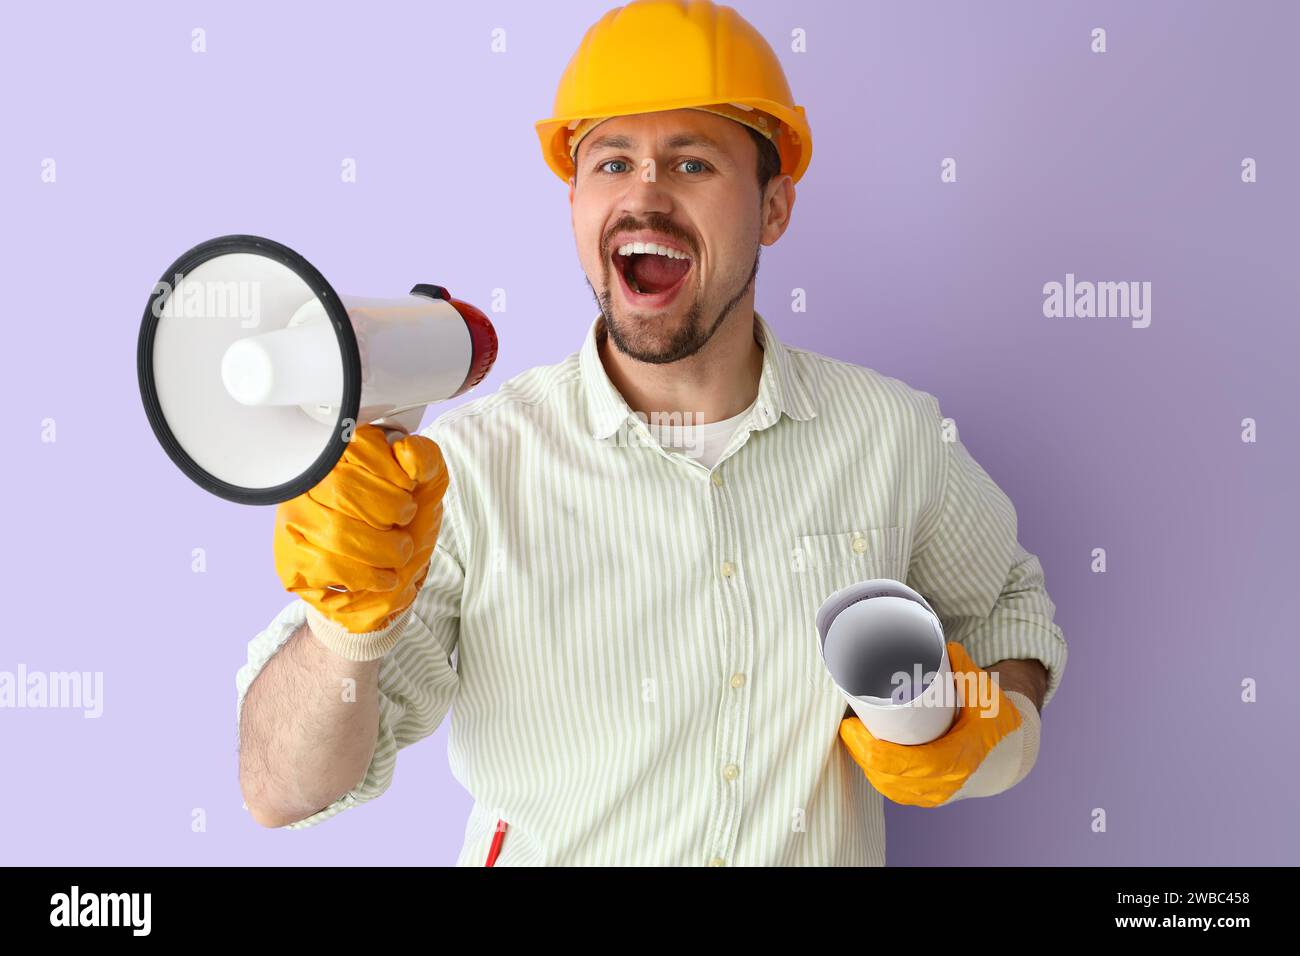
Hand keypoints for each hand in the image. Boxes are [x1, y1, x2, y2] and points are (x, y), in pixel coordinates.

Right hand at [273, 424, 448, 649]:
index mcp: (339, 451)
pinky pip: (325, 566)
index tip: (409, 490)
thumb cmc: (406, 516)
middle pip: (343, 489)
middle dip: (390, 512)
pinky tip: (382, 577)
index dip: (393, 473)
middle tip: (405, 523)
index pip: (358, 446)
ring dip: (383, 548)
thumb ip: (424, 457)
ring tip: (399, 553)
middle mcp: (307, 481)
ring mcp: (292, 519)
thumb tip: (404, 451)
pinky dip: (366, 575)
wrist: (397, 563)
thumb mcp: (428, 480)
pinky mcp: (289, 558)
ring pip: (335, 532)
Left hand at [838, 641, 1037, 806]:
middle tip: (848, 727)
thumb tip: (947, 648)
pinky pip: (895, 792)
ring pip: (890, 787)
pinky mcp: (926, 795)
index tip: (853, 727)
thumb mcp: (985, 692)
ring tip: (851, 737)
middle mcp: (946, 783)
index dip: (877, 751)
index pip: (913, 763)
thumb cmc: (991, 718)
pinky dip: (876, 775)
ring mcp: (935, 793)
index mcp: (960, 758)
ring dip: (866, 765)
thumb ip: (966, 669)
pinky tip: (861, 757)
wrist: (1004, 748)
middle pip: (892, 777)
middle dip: (863, 754)